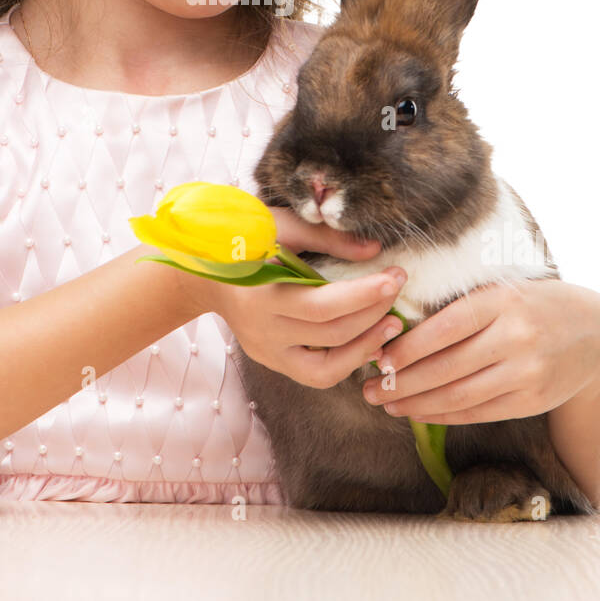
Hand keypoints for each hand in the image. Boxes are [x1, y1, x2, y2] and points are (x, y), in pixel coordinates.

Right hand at [187, 204, 410, 387]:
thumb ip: (327, 239)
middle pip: (331, 334)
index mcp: (260, 293)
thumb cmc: (241, 237)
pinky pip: (317, 375)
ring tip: (392, 323)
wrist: (201, 270)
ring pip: (328, 366)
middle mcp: (262, 330)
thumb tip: (374, 251)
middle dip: (373, 312)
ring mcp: (266, 352)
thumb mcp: (280, 225)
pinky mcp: (272, 361)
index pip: (324, 305)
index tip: (395, 276)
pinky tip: (368, 342)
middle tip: (398, 288)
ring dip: (366, 345)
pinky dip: (347, 361)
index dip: (365, 294)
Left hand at [362, 278, 599, 422]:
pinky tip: (419, 412)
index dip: (406, 347)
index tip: (376, 357)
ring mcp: (526, 371)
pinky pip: (479, 411)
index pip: (443, 328)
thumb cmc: (532, 306)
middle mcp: (515, 336)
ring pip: (459, 394)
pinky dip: (444, 414)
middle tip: (368, 388)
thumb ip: (460, 308)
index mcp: (500, 301)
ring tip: (386, 404)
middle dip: (401, 381)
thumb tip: (398, 329)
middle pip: (446, 366)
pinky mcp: (532, 399)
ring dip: (417, 402)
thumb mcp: (501, 293)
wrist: (595, 333)